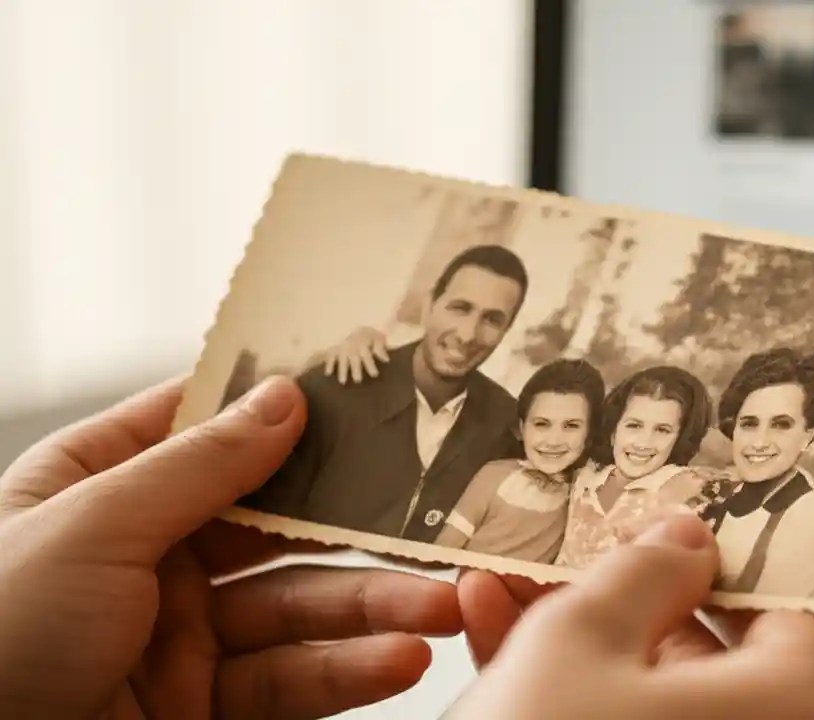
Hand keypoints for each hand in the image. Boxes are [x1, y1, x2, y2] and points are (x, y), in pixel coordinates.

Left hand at [0, 376, 463, 718]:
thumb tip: (284, 397)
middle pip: (272, 522)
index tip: (360, 390)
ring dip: (373, 605)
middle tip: (430, 513)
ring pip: (295, 606)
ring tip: (441, 604)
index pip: (201, 428)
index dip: (277, 409)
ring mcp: (176, 635)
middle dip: (354, 523)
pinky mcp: (200, 706)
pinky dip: (349, 670)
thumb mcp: (90, 528)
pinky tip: (399, 658)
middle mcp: (142, 556)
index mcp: (96, 490)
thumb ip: (199, 465)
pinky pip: (288, 678)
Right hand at [323, 326, 389, 384]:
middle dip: (355, 370)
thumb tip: (386, 359)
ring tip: (342, 382)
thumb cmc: (369, 337)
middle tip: (357, 381)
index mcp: (364, 344)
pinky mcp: (334, 350)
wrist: (356, 327)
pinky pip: (330, 356)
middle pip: (354, 360)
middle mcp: (353, 347)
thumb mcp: (378, 338)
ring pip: (342, 360)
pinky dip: (329, 364)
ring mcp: (343, 348)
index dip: (370, 365)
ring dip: (342, 371)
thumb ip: (381, 348)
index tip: (374, 375)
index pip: (367, 356)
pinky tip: (328, 374)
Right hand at [450, 513, 813, 718]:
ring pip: (653, 700)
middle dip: (628, 595)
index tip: (674, 528)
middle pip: (712, 656)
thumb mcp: (578, 640)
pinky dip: (573, 697)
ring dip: (581, 639)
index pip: (791, 610)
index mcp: (789, 707)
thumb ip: (642, 572)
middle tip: (577, 553)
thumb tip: (681, 540)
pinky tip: (499, 642)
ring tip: (510, 586)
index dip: (725, 560)